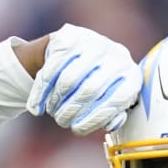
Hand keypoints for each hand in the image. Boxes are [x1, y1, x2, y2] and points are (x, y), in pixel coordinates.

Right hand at [24, 24, 140, 135]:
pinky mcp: (70, 37)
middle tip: (61, 121)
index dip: (94, 119)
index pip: (117, 100)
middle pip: (90, 91)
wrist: (81, 49)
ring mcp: (94, 43)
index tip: (76, 130)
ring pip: (68, 80)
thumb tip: (109, 124)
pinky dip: (41, 92)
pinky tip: (36, 106)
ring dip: (56, 101)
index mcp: (132, 75)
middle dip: (71, 111)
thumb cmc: (100, 84)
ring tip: (52, 111)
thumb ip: (113, 115)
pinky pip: (51, 68)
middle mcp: (117, 55)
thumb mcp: (112, 99)